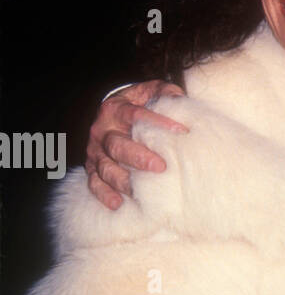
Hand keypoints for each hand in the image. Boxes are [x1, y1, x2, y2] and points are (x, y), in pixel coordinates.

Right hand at [86, 81, 188, 209]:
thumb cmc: (140, 103)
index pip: (135, 114)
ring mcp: (95, 150)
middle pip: (116, 145)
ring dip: (123, 180)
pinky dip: (103, 194)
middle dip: (138, 157)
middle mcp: (102, 129)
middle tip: (161, 167)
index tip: (182, 131)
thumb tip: (181, 101)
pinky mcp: (92, 167)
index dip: (158, 122)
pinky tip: (117, 204)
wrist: (115, 110)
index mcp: (115, 108)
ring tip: (139, 191)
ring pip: (105, 167)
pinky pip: (94, 182)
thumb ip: (166, 93)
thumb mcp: (152, 91)